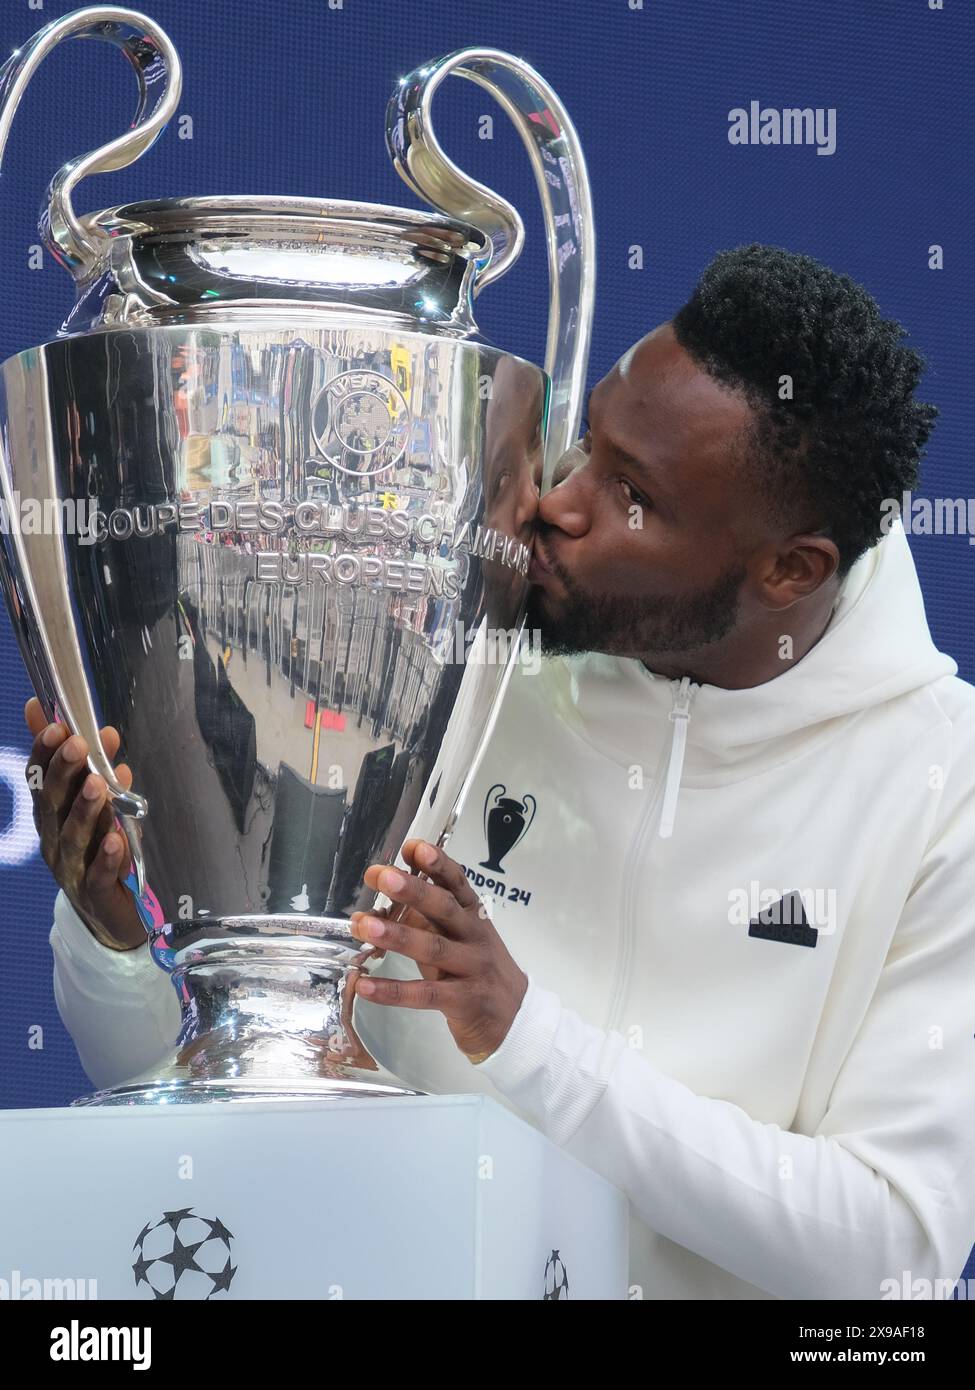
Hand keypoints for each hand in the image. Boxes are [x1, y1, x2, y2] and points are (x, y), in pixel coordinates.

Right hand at [23, 697, 143, 949]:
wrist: (111, 913)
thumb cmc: (102, 849)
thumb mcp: (100, 807)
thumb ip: (98, 772)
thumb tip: (105, 730)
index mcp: (52, 817)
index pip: (40, 781)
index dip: (44, 754)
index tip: (57, 727)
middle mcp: (54, 841)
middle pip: (52, 805)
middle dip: (62, 772)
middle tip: (78, 744)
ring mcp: (71, 870)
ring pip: (73, 838)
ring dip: (84, 810)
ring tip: (97, 785)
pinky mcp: (95, 894)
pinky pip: (99, 875)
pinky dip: (107, 857)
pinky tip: (116, 839)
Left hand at [351, 839, 527, 1064]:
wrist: (516, 1019)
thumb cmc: (477, 970)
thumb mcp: (458, 937)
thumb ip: (428, 916)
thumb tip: (386, 892)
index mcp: (473, 915)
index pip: (457, 882)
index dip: (437, 864)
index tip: (412, 847)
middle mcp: (475, 937)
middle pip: (445, 909)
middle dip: (413, 890)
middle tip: (382, 876)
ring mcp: (472, 969)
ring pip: (433, 949)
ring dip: (396, 935)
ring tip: (362, 925)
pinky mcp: (463, 1002)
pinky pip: (425, 995)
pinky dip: (392, 991)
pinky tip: (363, 985)